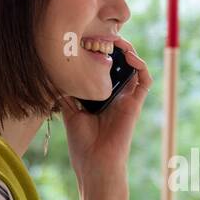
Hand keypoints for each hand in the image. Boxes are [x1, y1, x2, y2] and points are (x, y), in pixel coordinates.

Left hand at [59, 35, 151, 191]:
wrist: (95, 164)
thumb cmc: (82, 144)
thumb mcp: (69, 112)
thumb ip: (67, 92)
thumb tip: (55, 72)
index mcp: (100, 95)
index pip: (103, 67)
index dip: (98, 51)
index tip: (85, 39)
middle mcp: (115, 94)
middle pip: (119, 63)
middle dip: (112, 46)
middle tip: (101, 34)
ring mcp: (126, 99)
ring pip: (134, 67)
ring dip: (128, 50)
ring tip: (116, 40)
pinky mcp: (135, 104)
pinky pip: (145, 81)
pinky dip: (141, 65)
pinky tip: (129, 56)